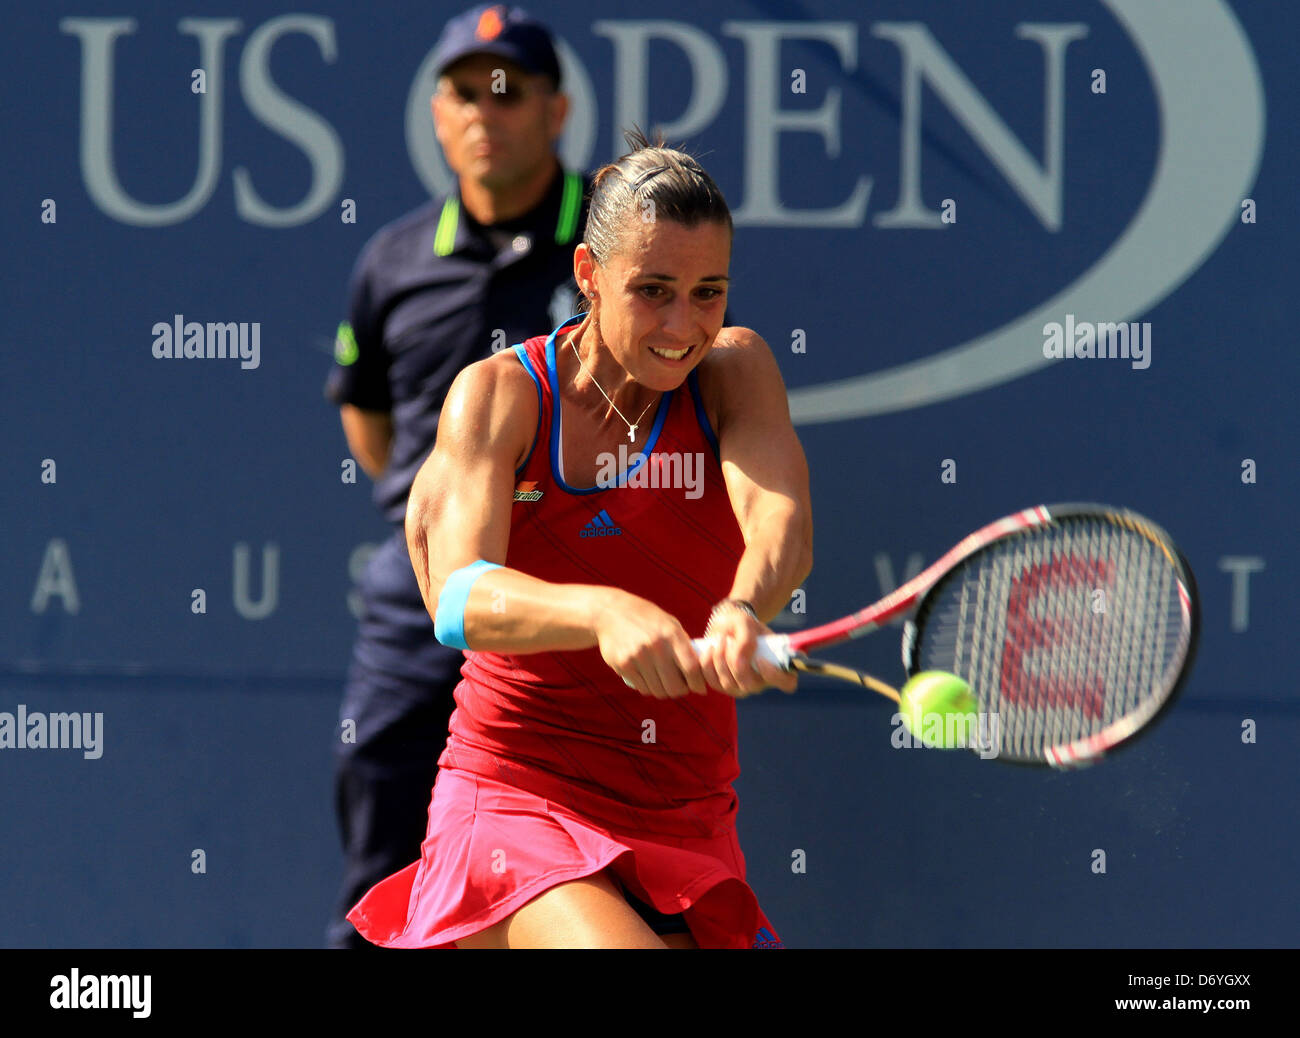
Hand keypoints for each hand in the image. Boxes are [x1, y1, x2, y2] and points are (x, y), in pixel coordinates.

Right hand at [590, 589, 707, 698]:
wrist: (611, 612)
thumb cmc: (647, 619)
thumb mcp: (669, 624)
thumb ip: (684, 645)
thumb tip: (701, 671)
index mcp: (671, 634)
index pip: (691, 668)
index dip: (698, 683)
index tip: (699, 687)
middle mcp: (656, 645)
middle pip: (675, 685)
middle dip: (680, 691)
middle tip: (681, 688)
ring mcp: (638, 656)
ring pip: (658, 690)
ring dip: (664, 691)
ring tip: (664, 684)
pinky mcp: (623, 664)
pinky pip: (642, 687)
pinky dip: (648, 688)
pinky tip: (649, 680)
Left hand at [697, 601, 797, 697]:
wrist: (725, 624)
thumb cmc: (741, 624)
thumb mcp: (745, 623)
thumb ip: (746, 641)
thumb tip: (740, 662)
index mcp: (777, 665)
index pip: (787, 682)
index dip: (775, 675)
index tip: (760, 658)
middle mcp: (762, 681)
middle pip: (750, 685)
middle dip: (734, 662)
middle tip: (727, 640)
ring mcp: (742, 687)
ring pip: (729, 684)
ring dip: (720, 660)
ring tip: (719, 640)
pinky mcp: (724, 687)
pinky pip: (714, 683)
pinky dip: (708, 665)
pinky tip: (710, 650)